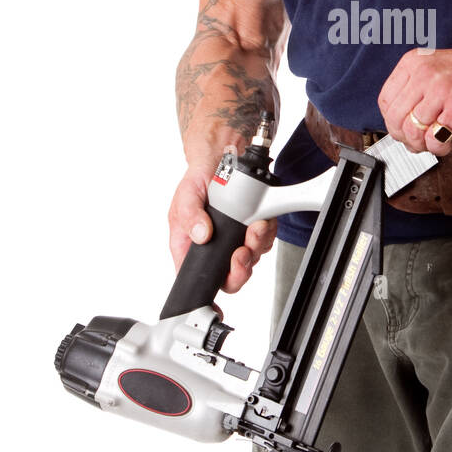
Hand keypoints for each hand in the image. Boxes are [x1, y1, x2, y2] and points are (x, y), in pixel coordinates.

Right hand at [168, 149, 277, 291]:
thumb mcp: (185, 197)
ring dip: (256, 245)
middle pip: (233, 275)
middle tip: (243, 251)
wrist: (218, 161)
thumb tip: (200, 234)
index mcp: (191, 248)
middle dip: (242, 267)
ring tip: (254, 227)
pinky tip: (260, 221)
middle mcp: (215, 248)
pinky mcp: (251, 229)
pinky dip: (266, 232)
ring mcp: (234, 240)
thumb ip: (190, 216)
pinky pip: (264, 240)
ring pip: (252, 257)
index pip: (203, 279)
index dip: (216, 290)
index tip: (229, 278)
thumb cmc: (195, 183)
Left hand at [377, 37, 451, 154]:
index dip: (391, 120)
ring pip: (413, 131)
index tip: (402, 127)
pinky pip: (435, 139)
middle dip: (404, 137)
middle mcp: (424, 75)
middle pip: (395, 118)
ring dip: (421, 145)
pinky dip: (438, 147)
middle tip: (416, 141)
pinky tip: (448, 141)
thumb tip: (399, 121)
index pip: (385, 100)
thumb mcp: (435, 66)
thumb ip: (414, 88)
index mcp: (414, 63)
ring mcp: (441, 92)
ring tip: (434, 142)